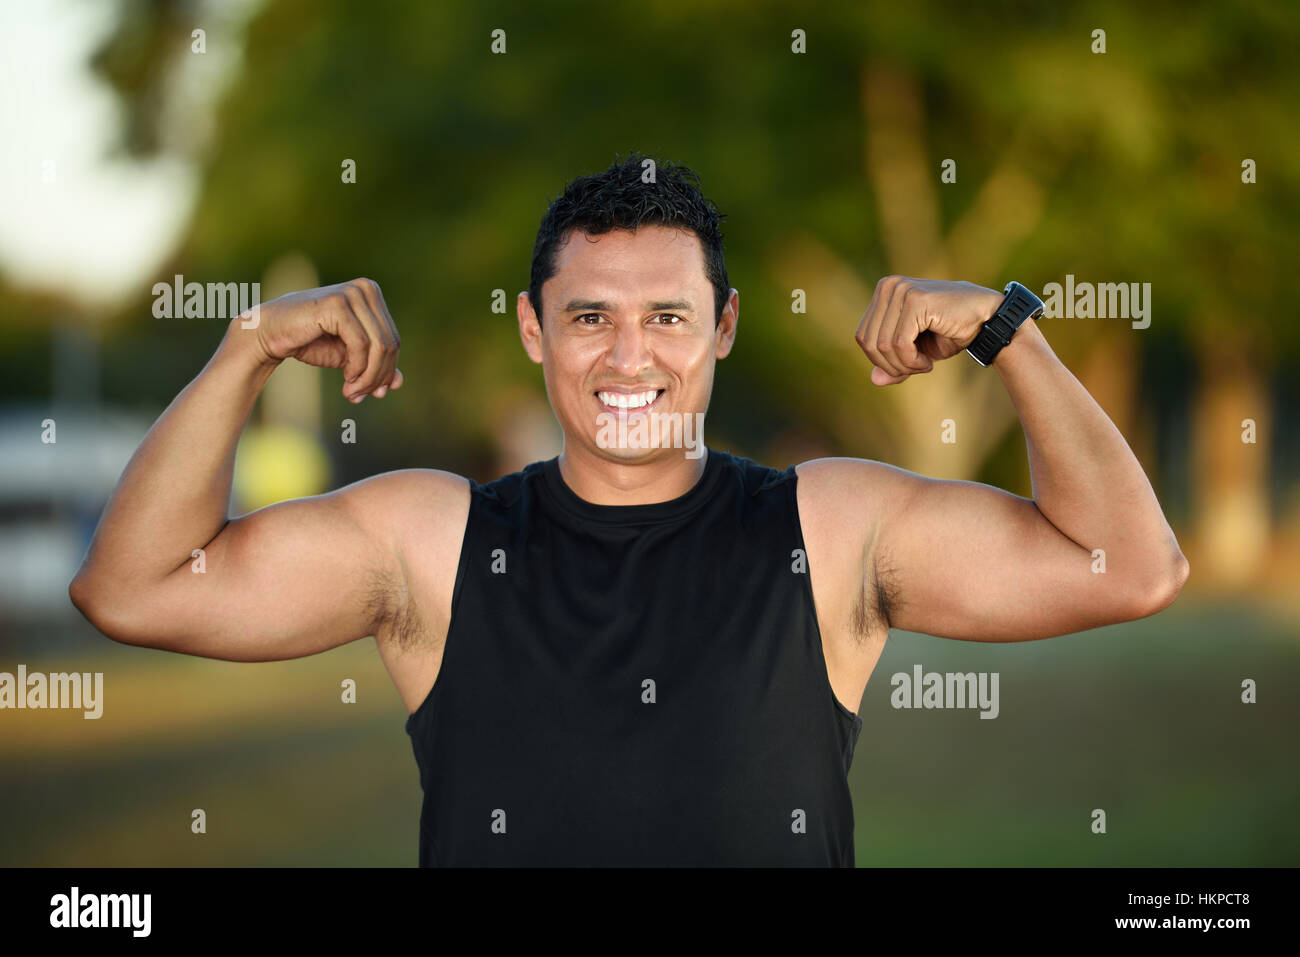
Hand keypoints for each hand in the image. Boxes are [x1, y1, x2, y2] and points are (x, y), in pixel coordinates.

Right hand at [235, 278, 402, 401]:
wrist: (268, 335)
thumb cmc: (308, 342)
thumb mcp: (349, 357)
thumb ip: (374, 366)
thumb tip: (400, 383)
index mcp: (372, 295)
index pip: (393, 339)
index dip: (387, 370)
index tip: (375, 393)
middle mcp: (366, 288)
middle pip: (389, 343)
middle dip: (378, 376)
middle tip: (360, 397)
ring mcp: (352, 293)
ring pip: (379, 346)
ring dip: (368, 377)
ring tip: (352, 394)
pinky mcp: (337, 304)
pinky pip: (361, 344)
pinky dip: (358, 368)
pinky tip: (347, 381)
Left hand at [855, 276, 1003, 384]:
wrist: (987, 321)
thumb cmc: (950, 333)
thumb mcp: (914, 353)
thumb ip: (892, 364)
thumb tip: (873, 380)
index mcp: (884, 292)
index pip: (863, 336)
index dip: (881, 361)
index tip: (906, 366)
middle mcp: (889, 286)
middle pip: (868, 342)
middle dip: (891, 365)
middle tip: (916, 369)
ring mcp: (902, 290)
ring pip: (883, 345)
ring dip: (903, 365)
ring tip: (923, 365)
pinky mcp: (915, 300)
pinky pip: (899, 344)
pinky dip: (912, 361)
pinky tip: (928, 363)